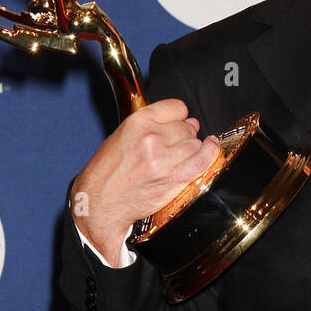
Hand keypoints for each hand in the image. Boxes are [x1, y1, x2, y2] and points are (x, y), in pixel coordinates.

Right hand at [70, 98, 218, 265]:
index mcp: (137, 123)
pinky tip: (210, 148)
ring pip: (195, 144)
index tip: (178, 121)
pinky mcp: (172, 179)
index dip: (179, 115)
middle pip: (187, 127)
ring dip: (193, 148)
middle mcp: (151, 138)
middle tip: (174, 144)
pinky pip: (202, 161)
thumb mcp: (122, 135)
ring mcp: (163, 160)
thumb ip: (152, 125)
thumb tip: (187, 120)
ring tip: (181, 155)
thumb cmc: (108, 171)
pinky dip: (211, 153)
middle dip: (185, 134)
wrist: (99, 202)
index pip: (177, 107)